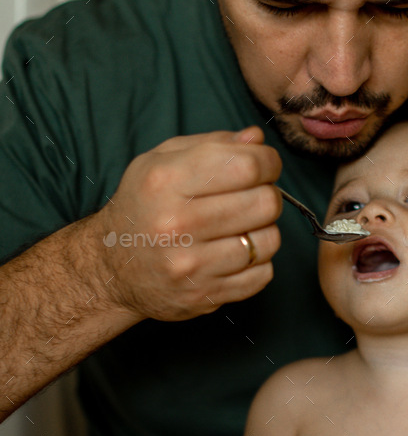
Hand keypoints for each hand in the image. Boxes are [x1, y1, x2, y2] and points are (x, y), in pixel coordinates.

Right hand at [94, 127, 281, 320]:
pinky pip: (262, 275)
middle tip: (252, 196)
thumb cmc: (143, 205)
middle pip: (264, 203)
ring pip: (268, 240)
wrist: (111, 267)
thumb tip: (256, 139)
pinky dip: (257, 262)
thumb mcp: (161, 160)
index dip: (267, 161)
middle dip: (267, 194)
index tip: (265, 165)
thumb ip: (212, 143)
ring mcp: (190, 266)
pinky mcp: (203, 296)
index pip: (246, 165)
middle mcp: (175, 224)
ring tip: (242, 226)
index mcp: (165, 181)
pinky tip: (235, 253)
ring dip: (263, 230)